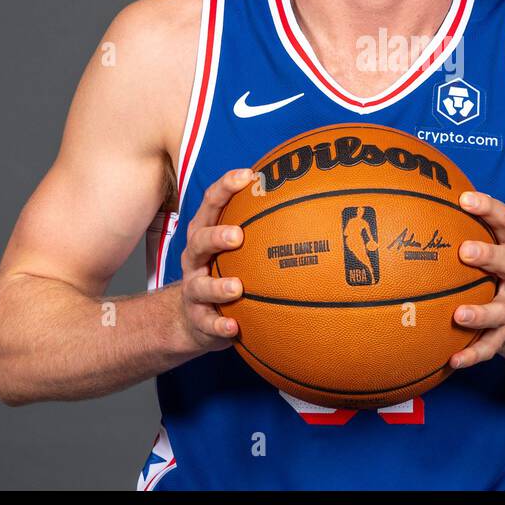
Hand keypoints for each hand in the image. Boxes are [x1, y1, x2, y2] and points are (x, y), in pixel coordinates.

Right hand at [175, 167, 254, 354]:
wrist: (196, 317)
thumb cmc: (227, 271)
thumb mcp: (238, 247)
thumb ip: (264, 225)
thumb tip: (311, 199)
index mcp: (206, 233)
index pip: (211, 204)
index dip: (225, 187)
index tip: (247, 175)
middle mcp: (196, 258)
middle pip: (198, 240)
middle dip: (216, 235)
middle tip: (236, 235)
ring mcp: (194, 289)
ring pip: (198, 285)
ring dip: (217, 286)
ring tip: (236, 287)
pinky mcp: (197, 319)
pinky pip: (206, 323)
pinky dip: (219, 326)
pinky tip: (234, 328)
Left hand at [450, 189, 504, 368]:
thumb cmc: (486, 267)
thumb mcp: (481, 241)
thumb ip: (456, 224)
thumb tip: (408, 198)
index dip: (488, 208)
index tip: (464, 199)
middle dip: (490, 255)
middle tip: (464, 251)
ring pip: (504, 310)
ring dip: (482, 313)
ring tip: (459, 315)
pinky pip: (491, 346)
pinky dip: (473, 353)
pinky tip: (453, 360)